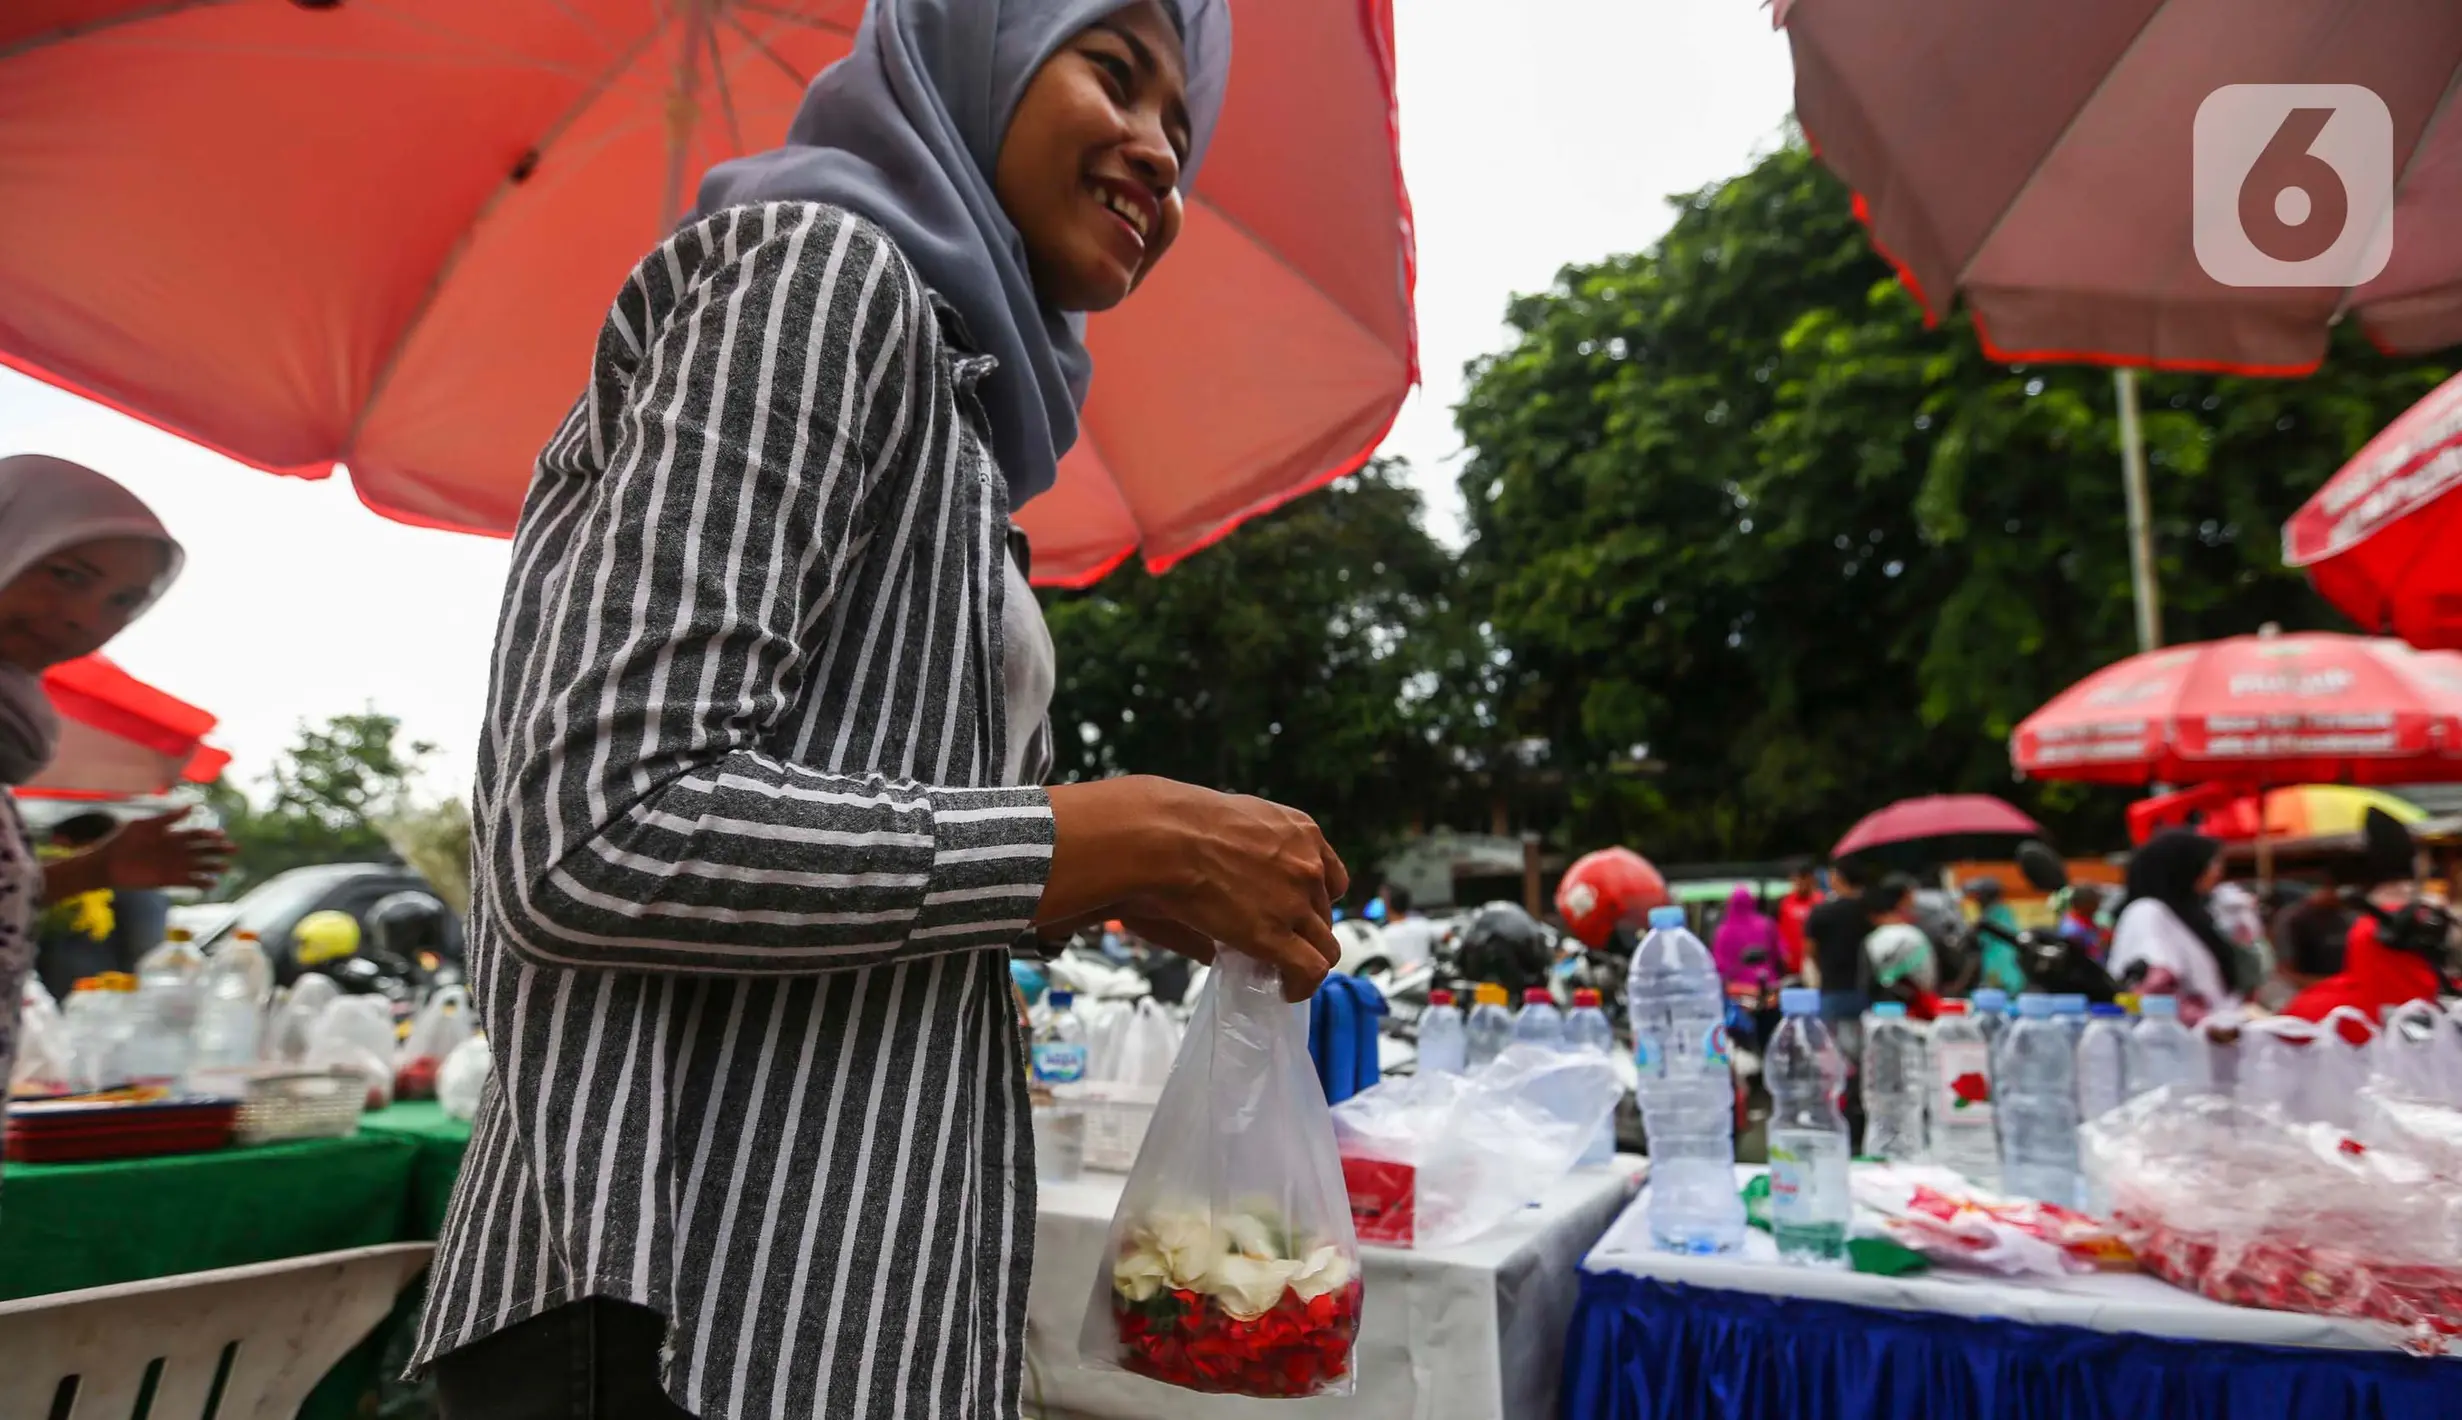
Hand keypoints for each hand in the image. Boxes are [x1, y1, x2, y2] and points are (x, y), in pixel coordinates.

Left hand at [98, 809, 233, 891]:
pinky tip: (211, 884)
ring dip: (213, 867)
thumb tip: (193, 807)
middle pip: (203, 850)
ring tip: (225, 867)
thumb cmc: (121, 841)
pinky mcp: (168, 880)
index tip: (221, 835)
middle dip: (219, 850)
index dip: (210, 835)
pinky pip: (189, 882)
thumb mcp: (144, 825)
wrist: (105, 865)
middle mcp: (175, 851)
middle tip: (233, 850)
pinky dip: (201, 883)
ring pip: (199, 866)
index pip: (197, 834)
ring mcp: (173, 866)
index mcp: (171, 835)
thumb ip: (168, 818)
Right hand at [1040, 777, 1348, 1002]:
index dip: (1314, 901)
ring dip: (1304, 960)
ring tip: (1280, 972)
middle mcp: (1308, 865)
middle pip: (1324, 914)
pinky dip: (1302, 985)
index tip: (1296, 913)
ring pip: (1324, 945)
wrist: (1162, 837)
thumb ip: (1248, 856)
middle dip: (1303, 931)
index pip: (1331, 877)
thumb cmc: (1176, 825)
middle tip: (1277, 944)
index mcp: (1301, 833)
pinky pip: (1310, 969)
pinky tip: (1286, 989)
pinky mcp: (1275, 935)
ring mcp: (1296, 901)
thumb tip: (1242, 889)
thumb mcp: (1231, 824)